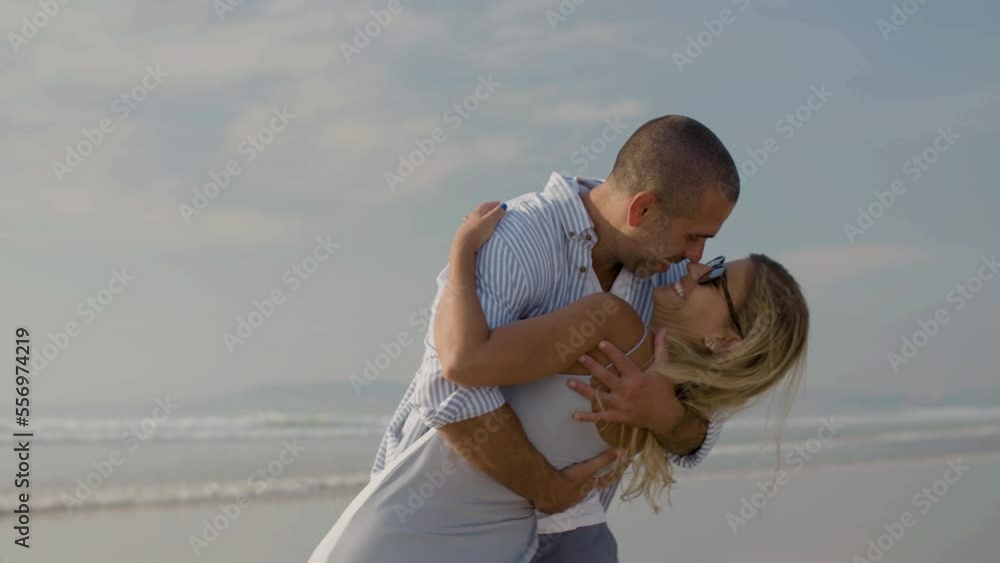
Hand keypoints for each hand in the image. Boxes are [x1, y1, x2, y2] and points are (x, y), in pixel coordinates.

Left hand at [452, 201, 506, 255]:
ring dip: (481, 219)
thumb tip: (503, 207)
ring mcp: (465, 227)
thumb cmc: (477, 232)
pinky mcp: (463, 236)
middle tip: (494, 212)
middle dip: (488, 211)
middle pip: (479, 212)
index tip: (500, 204)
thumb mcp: (490, 221)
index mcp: (477, 213)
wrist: (463, 246)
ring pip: (474, 220)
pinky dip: (476, 228)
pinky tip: (477, 231)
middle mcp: (470, 218)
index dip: (494, 204)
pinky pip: (471, 229)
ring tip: (486, 222)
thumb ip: (497, 213)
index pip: (486, 205)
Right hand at [534, 448, 622, 513]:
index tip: (584, 477)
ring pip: (562, 501)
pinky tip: (544, 495)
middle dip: (573, 489)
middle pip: (575, 495)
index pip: (587, 488)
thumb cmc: (570, 478)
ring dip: (560, 495)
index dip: (586, 482)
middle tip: (568, 480)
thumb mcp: (589, 468)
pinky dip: (548, 500)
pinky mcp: (547, 508)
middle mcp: (572, 502)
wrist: (548, 488)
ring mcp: (559, 506)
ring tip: (555, 487)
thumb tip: (621, 451)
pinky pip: (549, 505)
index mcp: (582, 493)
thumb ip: (604, 459)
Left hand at [568, 328, 685, 437]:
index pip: (623, 362)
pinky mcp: (618, 417)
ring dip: (583, 390)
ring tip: (569, 382)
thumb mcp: (663, 369)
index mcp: (637, 378)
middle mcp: (627, 391)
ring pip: (599, 396)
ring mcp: (621, 406)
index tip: (601, 342)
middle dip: (592, 367)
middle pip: (606, 377)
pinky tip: (574, 415)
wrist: (667, 417)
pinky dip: (587, 417)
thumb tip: (664, 329)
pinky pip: (600, 417)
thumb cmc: (663, 390)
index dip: (612, 352)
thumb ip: (660, 348)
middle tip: (580, 357)